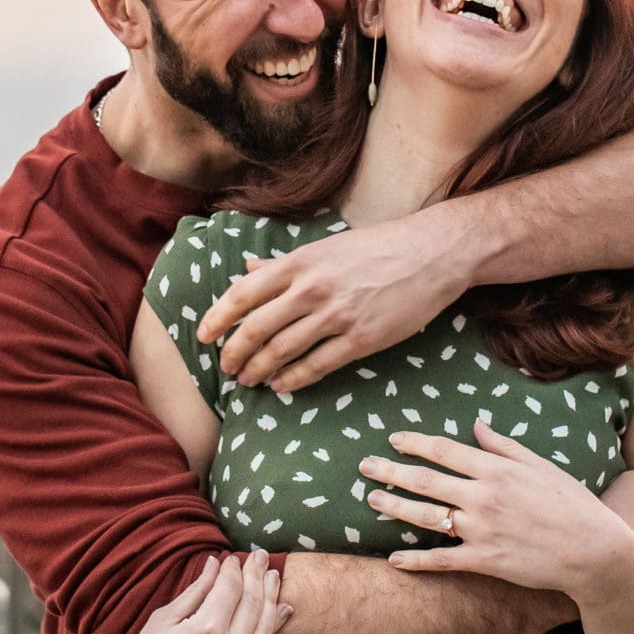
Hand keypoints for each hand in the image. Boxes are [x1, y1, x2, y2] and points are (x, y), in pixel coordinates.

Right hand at [76, 552, 289, 633]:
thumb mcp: (162, 621)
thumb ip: (195, 591)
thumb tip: (216, 564)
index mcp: (205, 630)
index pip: (230, 588)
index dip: (233, 569)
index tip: (232, 558)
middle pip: (253, 602)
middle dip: (257, 575)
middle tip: (261, 556)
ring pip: (265, 625)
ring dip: (271, 596)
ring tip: (274, 575)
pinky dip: (274, 627)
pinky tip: (281, 608)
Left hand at [197, 214, 469, 392]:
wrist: (431, 253)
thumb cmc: (377, 247)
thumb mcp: (324, 246)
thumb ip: (283, 263)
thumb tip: (247, 269)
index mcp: (299, 262)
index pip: (242, 294)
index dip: (217, 318)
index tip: (203, 337)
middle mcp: (311, 289)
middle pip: (257, 329)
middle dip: (235, 353)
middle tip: (226, 368)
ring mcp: (336, 315)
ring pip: (282, 351)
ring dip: (259, 370)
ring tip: (248, 381)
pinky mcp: (361, 339)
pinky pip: (316, 366)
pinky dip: (294, 379)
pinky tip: (282, 386)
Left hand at [361, 422, 633, 599]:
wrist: (595, 551)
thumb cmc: (573, 505)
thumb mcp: (542, 467)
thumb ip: (505, 447)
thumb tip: (476, 426)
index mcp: (497, 470)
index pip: (444, 450)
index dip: (414, 443)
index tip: (393, 440)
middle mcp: (484, 497)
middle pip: (425, 480)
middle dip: (390, 472)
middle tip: (365, 467)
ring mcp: (482, 530)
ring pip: (426, 516)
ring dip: (395, 507)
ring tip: (372, 501)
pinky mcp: (485, 561)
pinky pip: (441, 560)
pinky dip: (415, 560)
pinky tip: (394, 559)